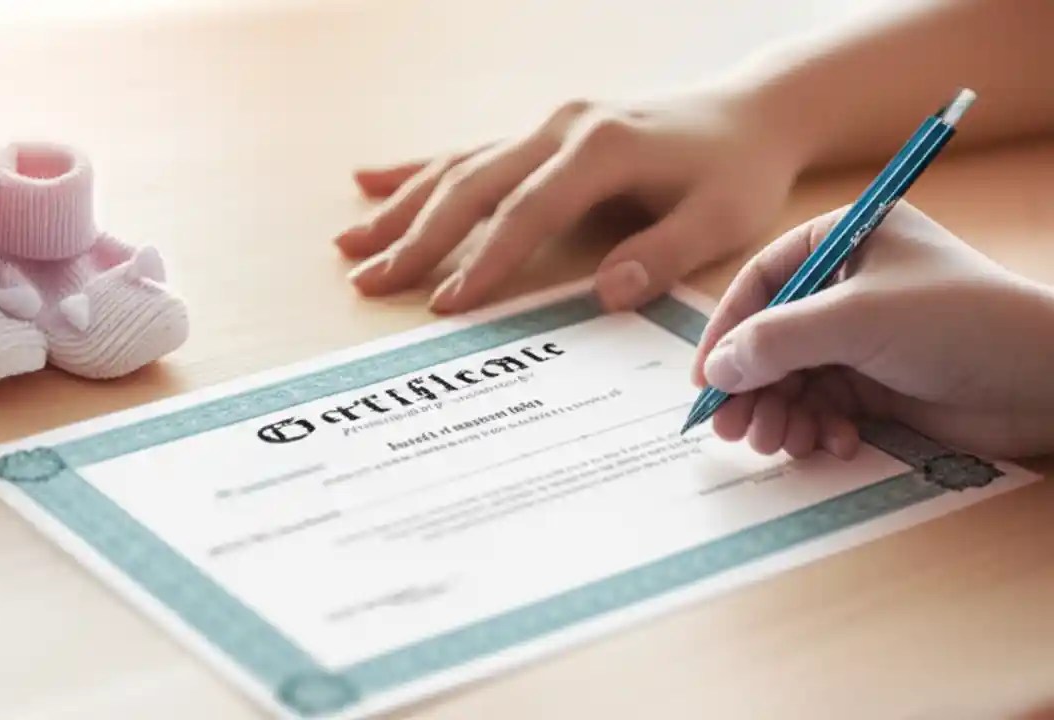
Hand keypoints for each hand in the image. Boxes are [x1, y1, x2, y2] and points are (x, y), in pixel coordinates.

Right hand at [335, 91, 802, 313]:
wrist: (753, 111)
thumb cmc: (739, 171)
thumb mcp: (723, 218)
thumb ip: (663, 254)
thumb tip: (604, 292)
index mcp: (600, 148)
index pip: (526, 212)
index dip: (484, 261)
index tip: (446, 306)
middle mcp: (561, 127)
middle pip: (472, 185)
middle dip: (418, 237)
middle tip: (370, 281)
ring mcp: (545, 125)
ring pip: (458, 166)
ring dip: (402, 207)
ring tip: (349, 243)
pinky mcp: (541, 132)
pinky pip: (468, 150)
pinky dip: (417, 169)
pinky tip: (369, 181)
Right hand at [693, 203, 1053, 459]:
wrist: (1048, 380)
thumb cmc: (957, 323)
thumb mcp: (855, 320)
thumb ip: (776, 341)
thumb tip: (715, 372)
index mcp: (845, 240)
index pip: (762, 282)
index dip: (727, 331)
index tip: (704, 380)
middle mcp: (849, 285)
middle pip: (770, 337)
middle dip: (752, 387)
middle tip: (732, 430)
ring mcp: (864, 336)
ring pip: (793, 378)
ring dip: (780, 414)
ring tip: (779, 443)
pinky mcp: (881, 383)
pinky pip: (825, 407)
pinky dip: (819, 428)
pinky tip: (834, 445)